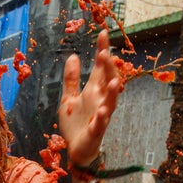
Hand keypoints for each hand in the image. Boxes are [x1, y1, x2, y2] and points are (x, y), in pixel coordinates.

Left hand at [59, 29, 122, 168]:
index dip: (102, 50)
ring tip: (114, 81)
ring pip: (111, 101)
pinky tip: (104, 110)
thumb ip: (71, 78)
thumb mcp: (68, 97)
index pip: (100, 67)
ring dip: (113, 92)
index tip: (103, 33)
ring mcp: (100, 115)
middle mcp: (100, 100)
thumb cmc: (75, 124)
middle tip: (105, 53)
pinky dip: (103, 117)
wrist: (75, 149)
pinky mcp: (96, 131)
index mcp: (93, 90)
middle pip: (108, 81)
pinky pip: (101, 123)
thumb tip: (73, 55)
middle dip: (108, 68)